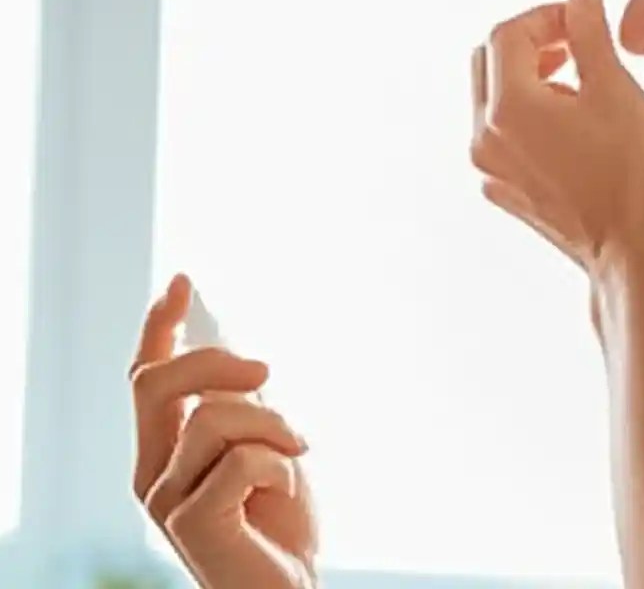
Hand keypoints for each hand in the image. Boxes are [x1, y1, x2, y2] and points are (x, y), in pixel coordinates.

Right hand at [130, 274, 318, 588]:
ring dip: (275, 426)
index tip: (182, 282)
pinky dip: (281, 469)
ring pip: (214, 417)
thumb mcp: (266, 446)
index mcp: (164, 449)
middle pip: (159, 382)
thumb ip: (243, 407)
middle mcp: (152, 471)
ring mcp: (165, 499)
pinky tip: (286, 494)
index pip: (147, 378)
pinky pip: (242, 461)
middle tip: (269, 372)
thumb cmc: (279, 520)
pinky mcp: (189, 522)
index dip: (159, 326)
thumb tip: (239, 356)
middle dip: (217, 361)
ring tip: (298, 456)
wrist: (289, 587)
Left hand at [470, 0, 643, 272]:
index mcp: (507, 107)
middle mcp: (484, 138)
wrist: (635, 252)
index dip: (545, 15)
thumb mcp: (615, 89)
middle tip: (575, 46)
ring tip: (577, 87)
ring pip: (491, 100)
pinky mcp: (504, 192)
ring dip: (526, 79)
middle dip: (528, 43)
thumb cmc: (634, 174)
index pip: (507, 33)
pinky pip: (500, 138)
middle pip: (488, 61)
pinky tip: (570, 128)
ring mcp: (490, 169)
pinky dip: (526, 119)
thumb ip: (588, 30)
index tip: (582, 20)